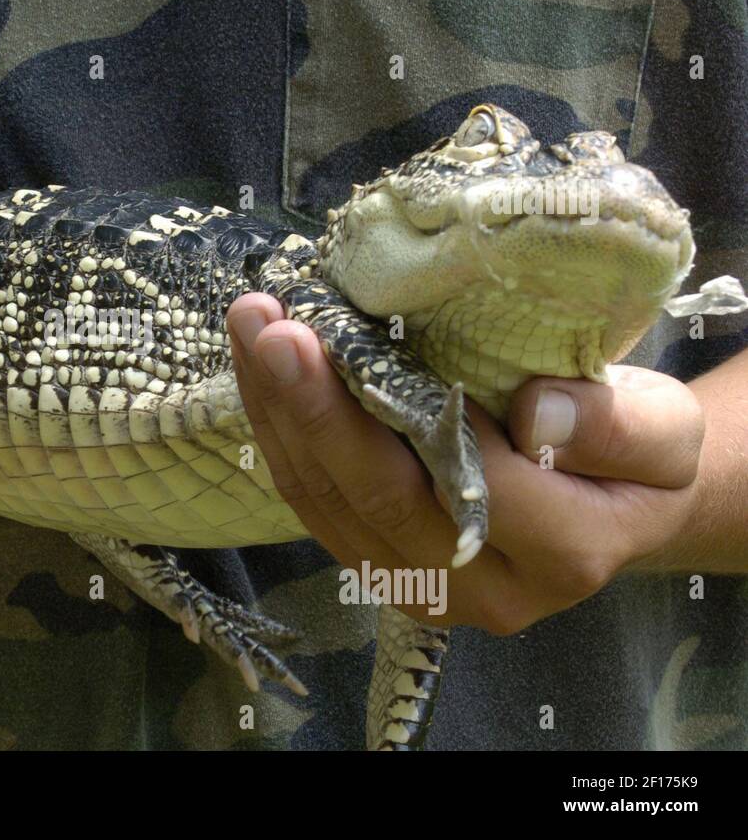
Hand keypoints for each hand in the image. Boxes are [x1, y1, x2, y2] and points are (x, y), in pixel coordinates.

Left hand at [226, 293, 703, 633]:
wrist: (617, 506)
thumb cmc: (639, 459)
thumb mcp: (664, 430)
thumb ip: (614, 428)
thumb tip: (535, 413)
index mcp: (562, 553)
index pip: (459, 483)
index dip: (377, 415)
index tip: (318, 333)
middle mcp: (480, 591)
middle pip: (374, 499)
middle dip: (305, 405)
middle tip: (262, 321)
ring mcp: (423, 589)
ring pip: (328, 504)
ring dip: (275, 413)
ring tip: (248, 326)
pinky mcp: (383, 569)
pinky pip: (316, 505)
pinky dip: (280, 435)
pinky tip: (258, 371)